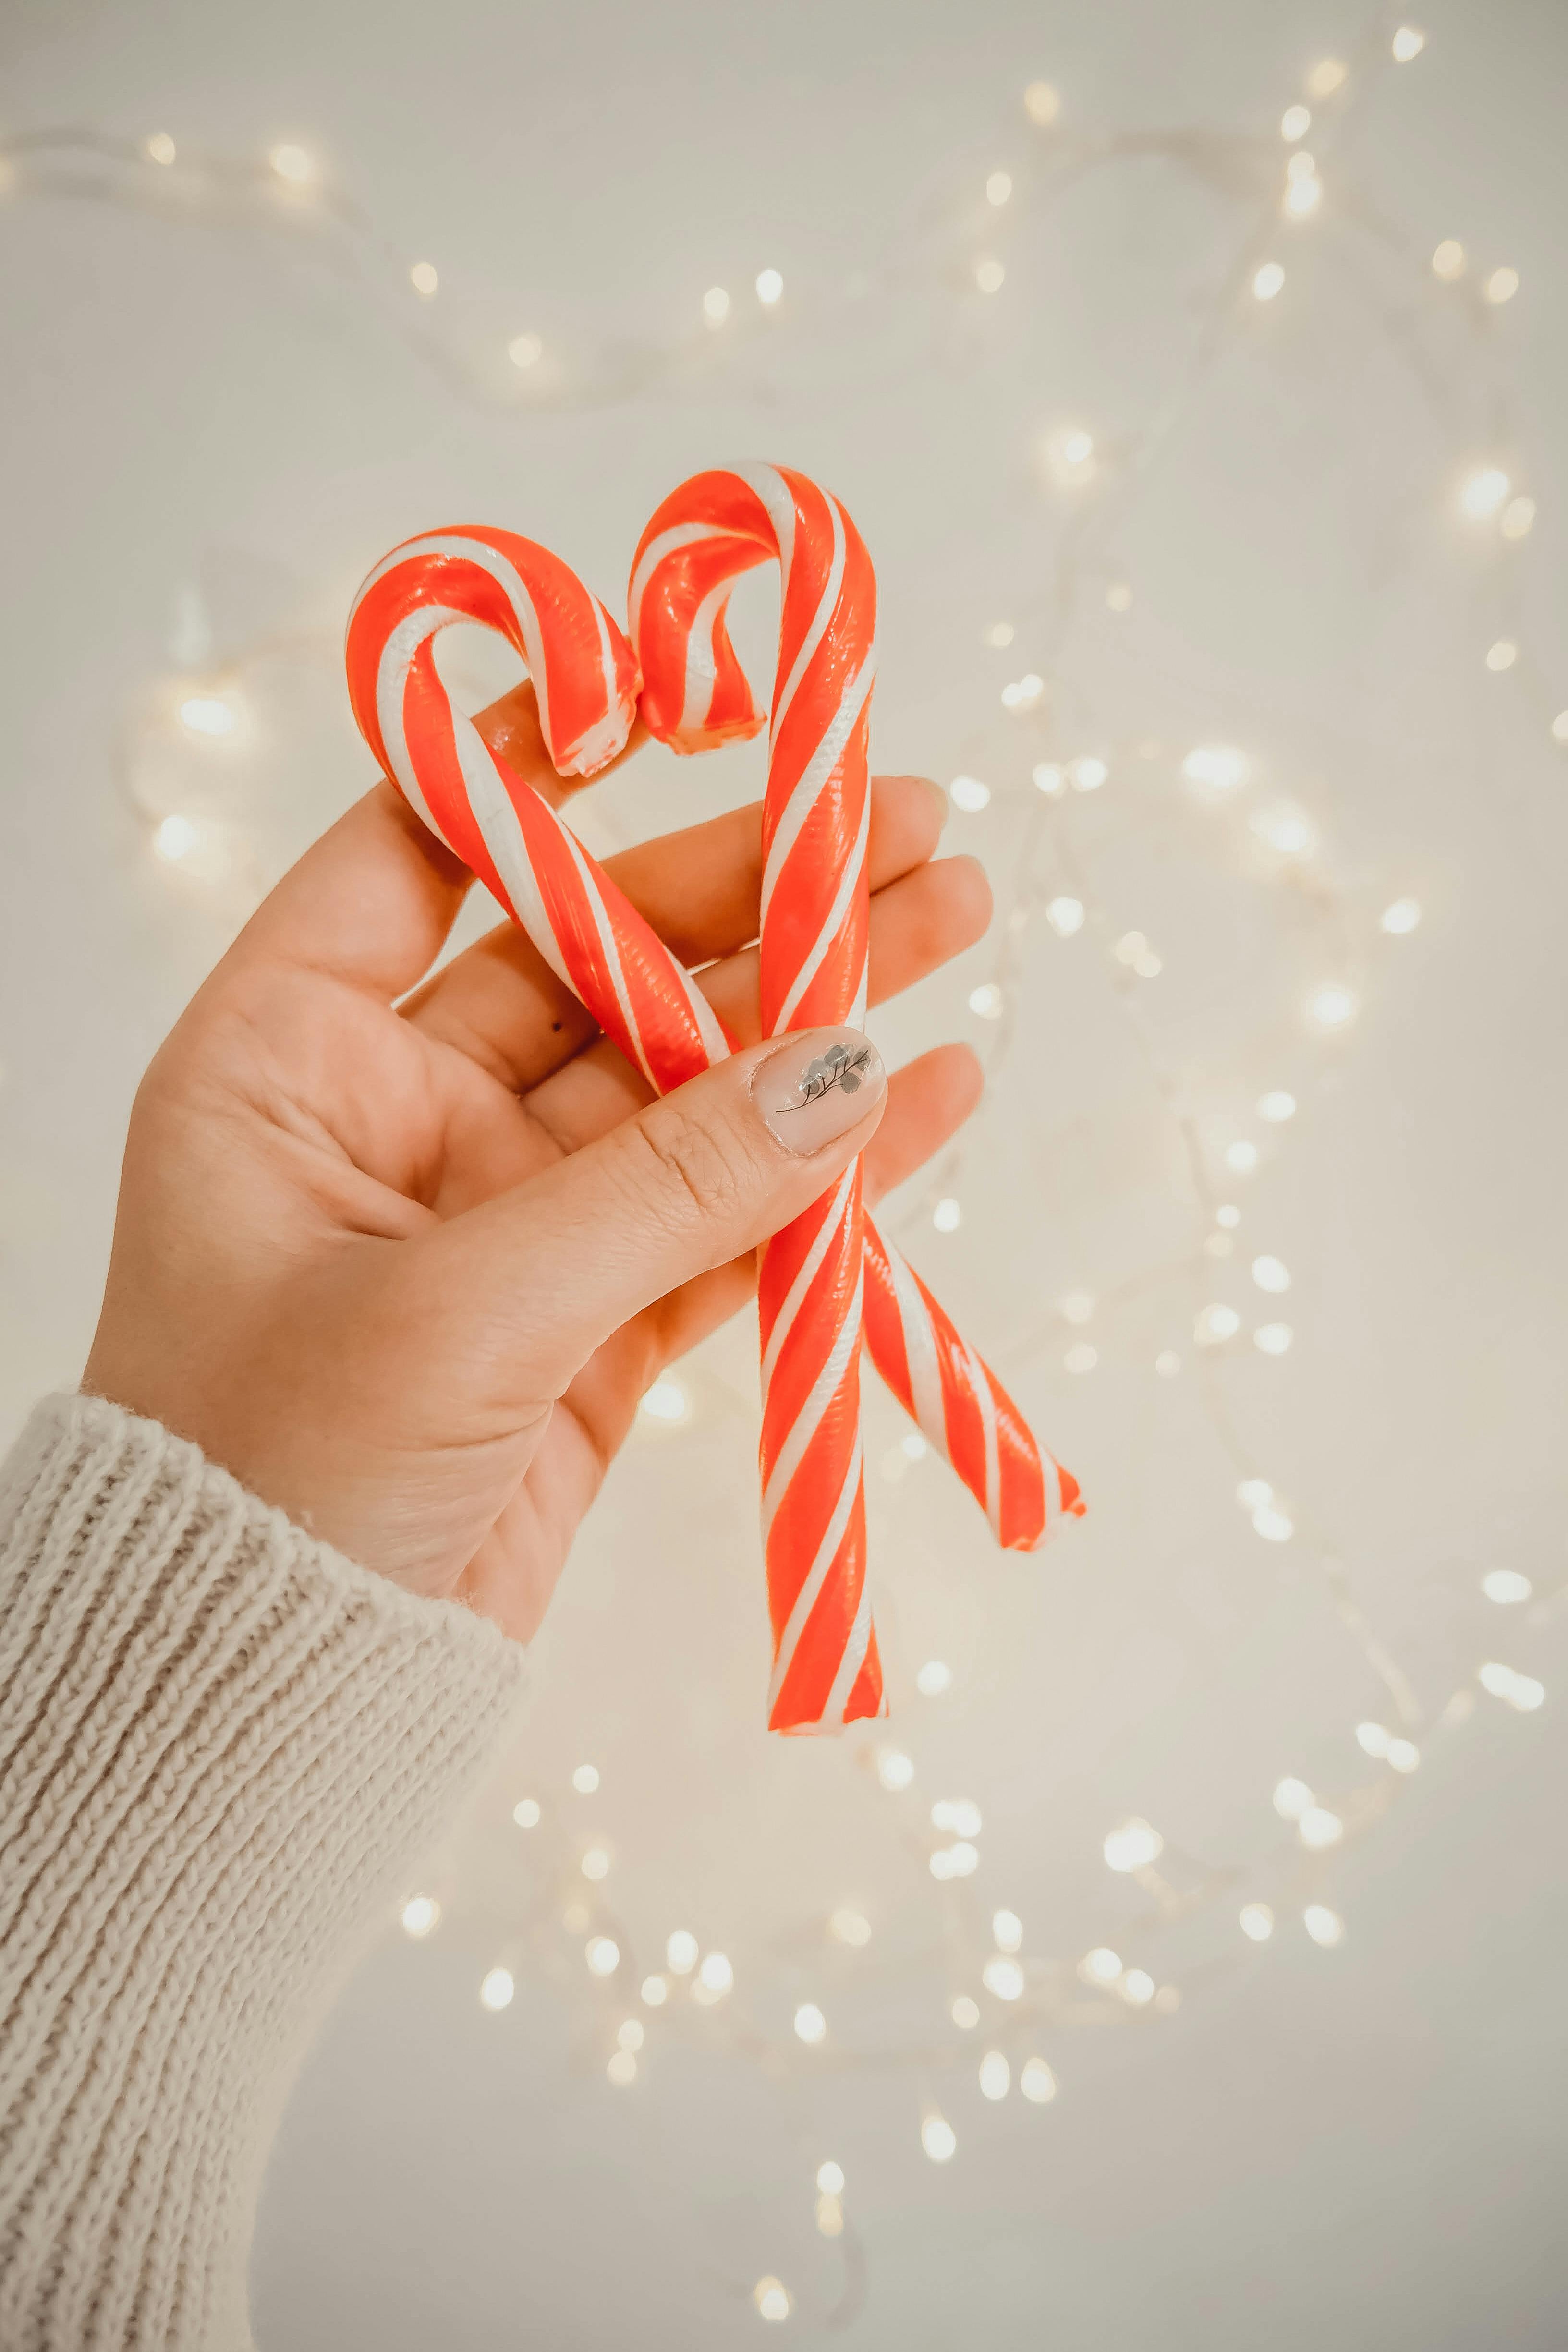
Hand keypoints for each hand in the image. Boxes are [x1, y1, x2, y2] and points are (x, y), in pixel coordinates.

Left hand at [83, 684, 988, 1641]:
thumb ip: (669, 1183)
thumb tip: (854, 1061)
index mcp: (287, 1064)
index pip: (415, 856)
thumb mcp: (463, 1311)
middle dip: (748, 900)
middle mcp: (391, 1120)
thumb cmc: (275, 1486)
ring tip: (954, 919)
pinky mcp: (584, 1327)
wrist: (266, 1708)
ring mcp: (502, 1223)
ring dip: (815, 1014)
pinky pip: (720, 1218)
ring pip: (683, 1085)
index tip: (670, 700)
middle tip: (903, 828)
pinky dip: (821, 1169)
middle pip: (596, 962)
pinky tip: (928, 1095)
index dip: (538, 771)